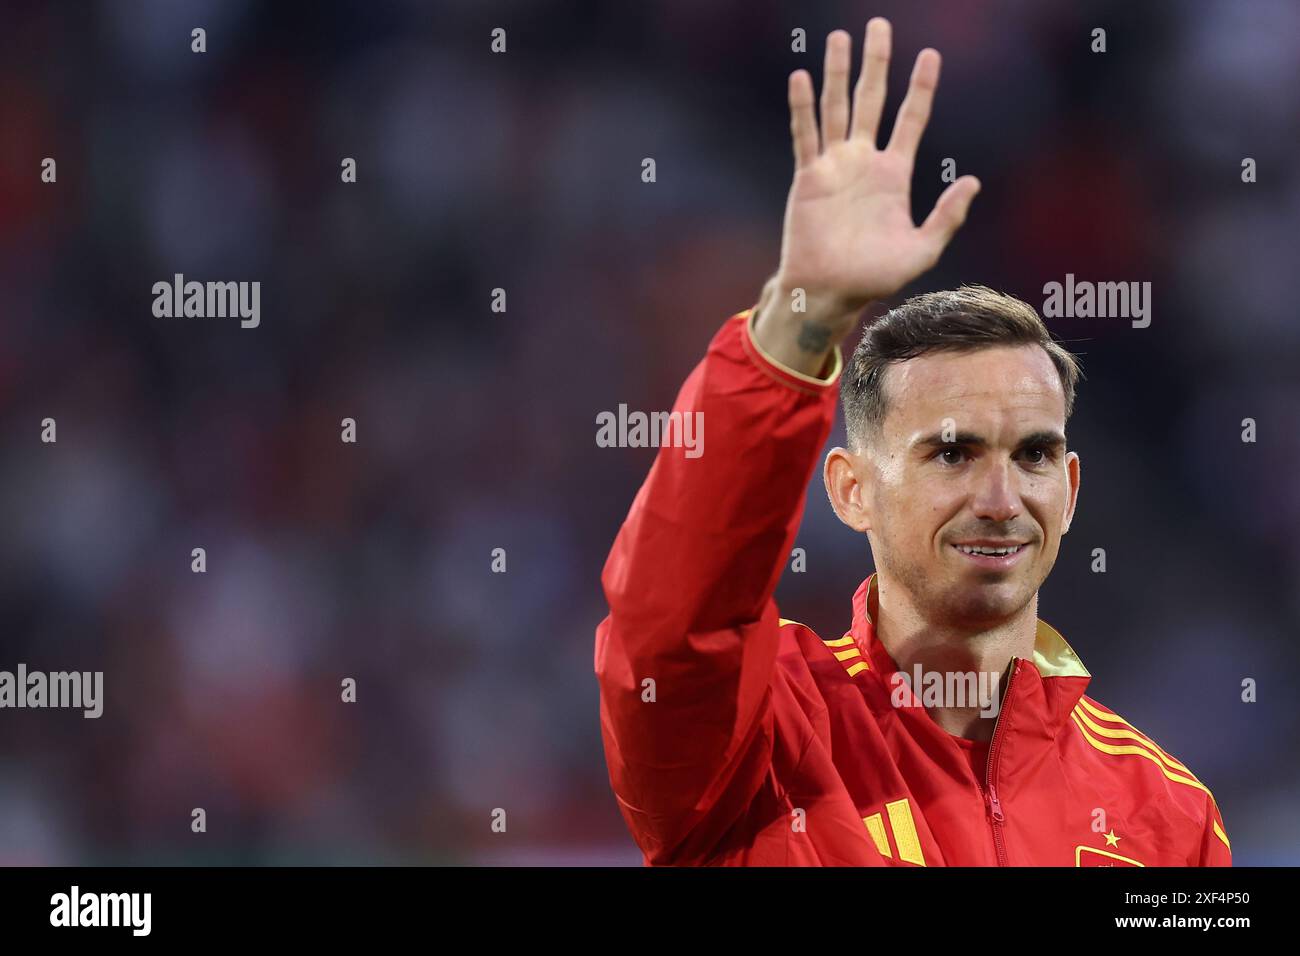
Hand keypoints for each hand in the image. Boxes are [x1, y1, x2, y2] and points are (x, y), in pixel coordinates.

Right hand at [755, 19, 979, 371]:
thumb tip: (972, 181)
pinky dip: (803, 107)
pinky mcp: (808, 178)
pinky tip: (801, 77)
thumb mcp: (922, 251)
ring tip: (840, 38)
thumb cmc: (874, 278)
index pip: (910, 119)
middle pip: (872, 100)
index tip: (930, 56)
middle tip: (880, 25)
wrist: (829, 292)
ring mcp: (834, 167)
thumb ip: (947, 217)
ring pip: (837, 108)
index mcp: (893, 175)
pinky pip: (805, 135)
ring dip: (838, 73)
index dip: (921, 88)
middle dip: (877, 63)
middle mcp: (863, 162)